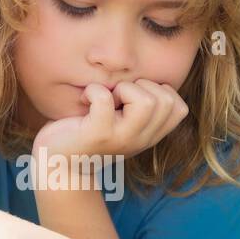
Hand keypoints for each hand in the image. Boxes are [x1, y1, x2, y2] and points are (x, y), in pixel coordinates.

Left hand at [33, 79, 188, 160]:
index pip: (180, 108)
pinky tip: (85, 100)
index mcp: (150, 135)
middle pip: (165, 100)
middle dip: (141, 87)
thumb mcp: (123, 122)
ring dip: (123, 89)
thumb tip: (146, 74)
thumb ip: (140, 106)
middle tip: (117, 97)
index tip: (134, 98)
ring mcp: (121, 139)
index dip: (159, 92)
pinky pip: (104, 99)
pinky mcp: (97, 135)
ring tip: (105, 99)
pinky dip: (93, 91)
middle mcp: (140, 140)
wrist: (59, 164)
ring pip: (146, 101)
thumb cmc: (88, 134)